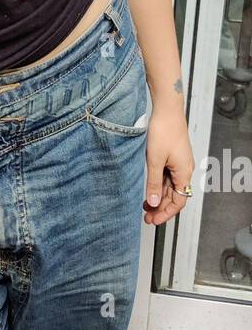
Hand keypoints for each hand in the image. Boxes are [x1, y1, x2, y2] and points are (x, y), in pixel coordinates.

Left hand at [143, 105, 194, 224]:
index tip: (153, 220)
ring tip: (145, 206)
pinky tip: (148, 189)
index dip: (166, 213)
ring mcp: (179, 163)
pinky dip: (158, 185)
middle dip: (161, 208)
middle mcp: (184, 170)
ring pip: (170, 187)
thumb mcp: (155, 160)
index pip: (179, 201)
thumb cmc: (164, 131)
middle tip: (146, 217)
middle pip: (175, 196)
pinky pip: (167, 177)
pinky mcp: (173, 157)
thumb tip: (153, 203)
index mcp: (184, 173)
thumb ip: (153, 183)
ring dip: (158, 197)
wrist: (167, 109)